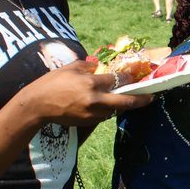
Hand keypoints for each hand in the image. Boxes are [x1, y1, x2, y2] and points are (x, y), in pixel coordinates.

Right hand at [20, 60, 152, 125]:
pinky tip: (106, 104)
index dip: (128, 77)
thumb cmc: (52, 83)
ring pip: (116, 109)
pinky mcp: (88, 122)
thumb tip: (104, 66)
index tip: (135, 76)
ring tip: (129, 98)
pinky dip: (108, 109)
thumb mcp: (71, 68)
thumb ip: (90, 66)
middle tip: (152, 97)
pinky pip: (105, 115)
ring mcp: (93, 113)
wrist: (37, 105)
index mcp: (91, 83)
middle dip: (142, 100)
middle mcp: (95, 100)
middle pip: (126, 101)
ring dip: (122, 104)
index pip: (117, 79)